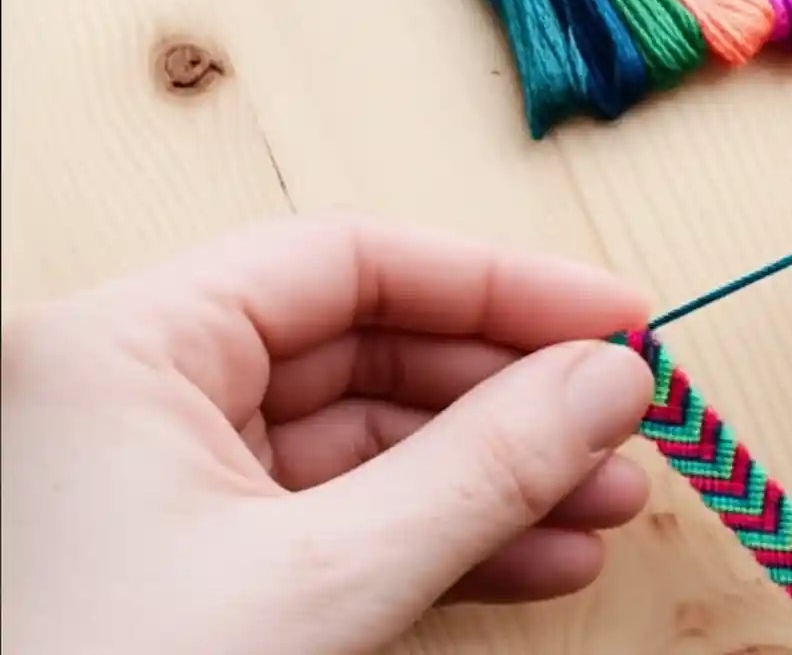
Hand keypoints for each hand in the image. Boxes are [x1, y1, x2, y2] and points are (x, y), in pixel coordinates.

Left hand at [1, 215, 654, 653]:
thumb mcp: (324, 578)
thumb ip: (479, 469)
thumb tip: (606, 381)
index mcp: (125, 349)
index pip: (347, 263)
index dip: (498, 285)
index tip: (609, 317)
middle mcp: (140, 397)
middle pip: (368, 352)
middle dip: (509, 397)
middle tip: (617, 420)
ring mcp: (168, 486)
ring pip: (368, 446)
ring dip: (495, 477)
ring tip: (604, 502)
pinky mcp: (202, 563)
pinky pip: (344, 522)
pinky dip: (442, 539)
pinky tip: (537, 556)